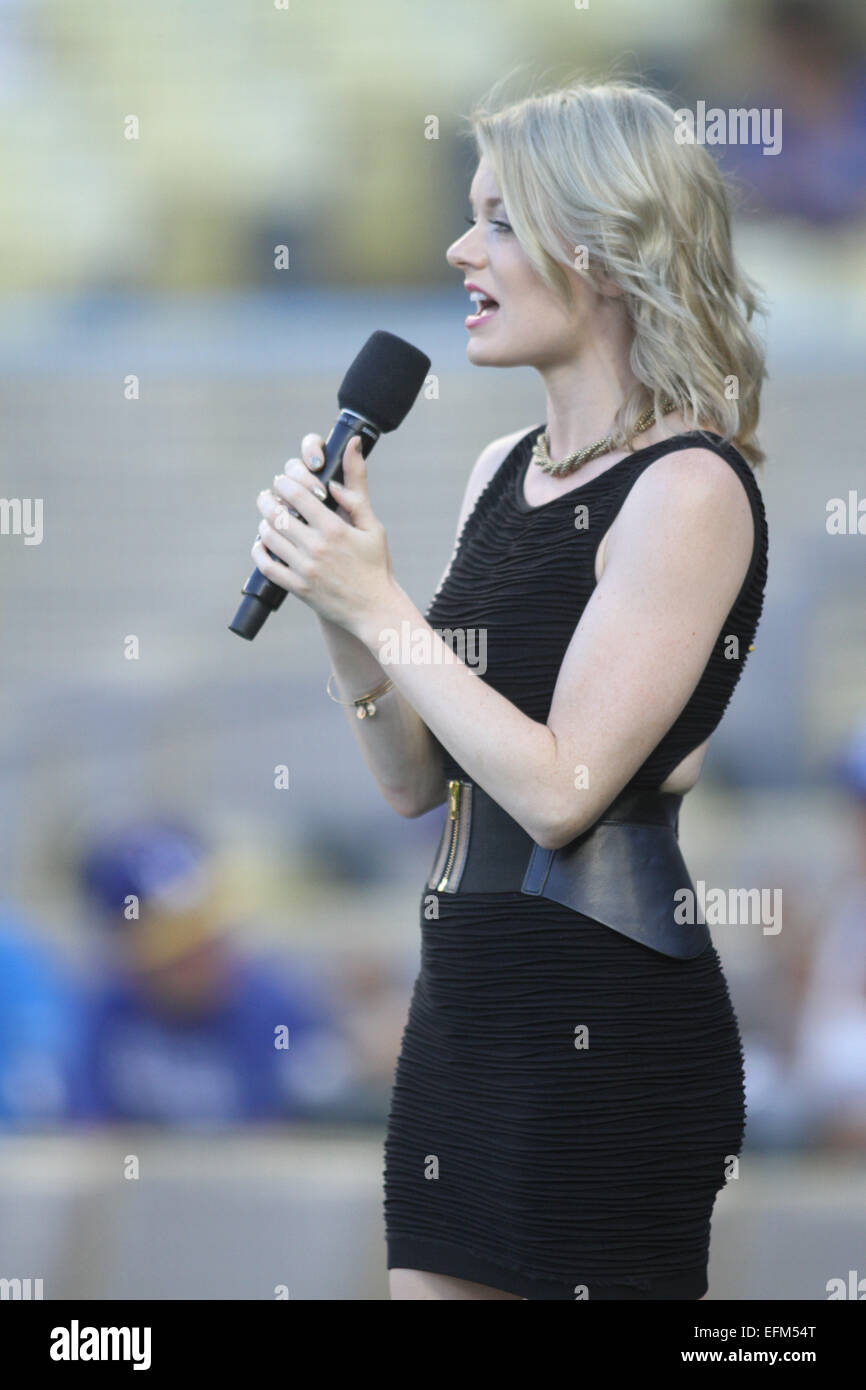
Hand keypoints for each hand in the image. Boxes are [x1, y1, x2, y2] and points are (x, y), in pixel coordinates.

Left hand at [252, 431, 397, 637]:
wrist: (375, 609)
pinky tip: (261, 544)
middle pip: (277, 513)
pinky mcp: (297, 588)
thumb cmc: (375, 565)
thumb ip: (357, 488)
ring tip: (267, 517)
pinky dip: (259, 552)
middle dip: (267, 499)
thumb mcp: (372, 525)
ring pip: (268, 537)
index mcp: (335, 529)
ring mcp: (305, 569)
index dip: (285, 481)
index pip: (297, 493)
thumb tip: (352, 448)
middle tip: (267, 495)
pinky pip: (267, 566)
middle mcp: (317, 547)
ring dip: (263, 523)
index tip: (283, 479)